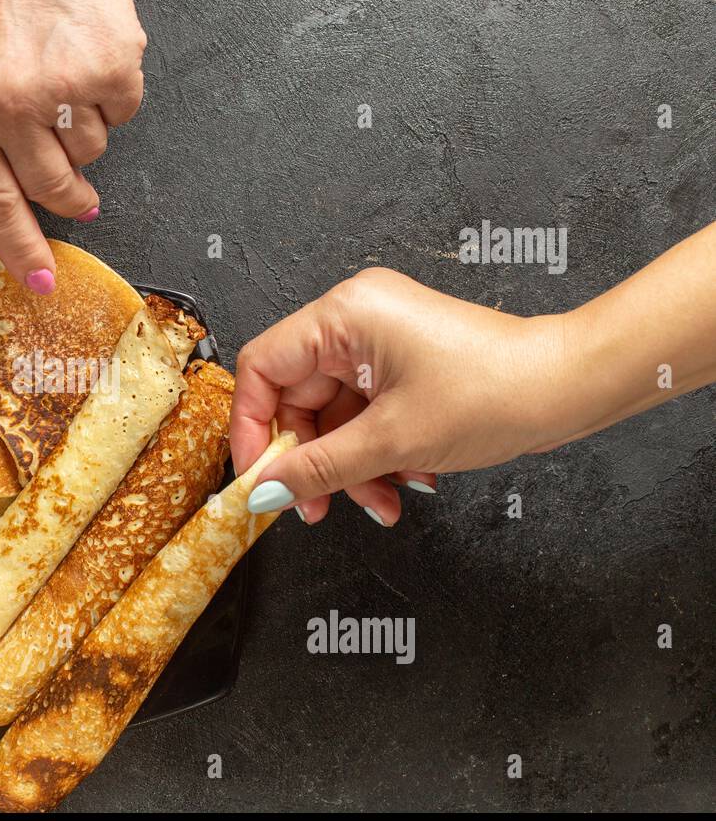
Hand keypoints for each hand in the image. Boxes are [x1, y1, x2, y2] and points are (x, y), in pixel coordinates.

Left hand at [0, 0, 146, 291]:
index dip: (21, 249)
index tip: (44, 283)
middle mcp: (9, 107)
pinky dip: (111, 91)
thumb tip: (23, 191)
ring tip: (63, 78)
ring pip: (92, 149)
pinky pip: (124, 109)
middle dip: (70, 196)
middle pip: (52, 186)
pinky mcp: (110, 60)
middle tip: (79, 196)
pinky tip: (87, 56)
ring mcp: (63, 86)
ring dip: (82, 127)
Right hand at [230, 268, 574, 526]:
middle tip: (313, 506)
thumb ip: (318, 468)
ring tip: (377, 503)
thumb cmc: (497, 390)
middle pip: (296, 398)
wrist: (570, 388)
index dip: (251, 426)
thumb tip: (267, 490)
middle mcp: (356, 320)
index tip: (258, 477)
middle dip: (310, 459)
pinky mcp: (401, 366)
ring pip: (332, 416)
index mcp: (344, 314)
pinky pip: (363, 416)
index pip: (262, 367)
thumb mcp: (392, 441)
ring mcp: (379, 343)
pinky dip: (373, 456)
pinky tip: (397, 486)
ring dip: (347, 467)